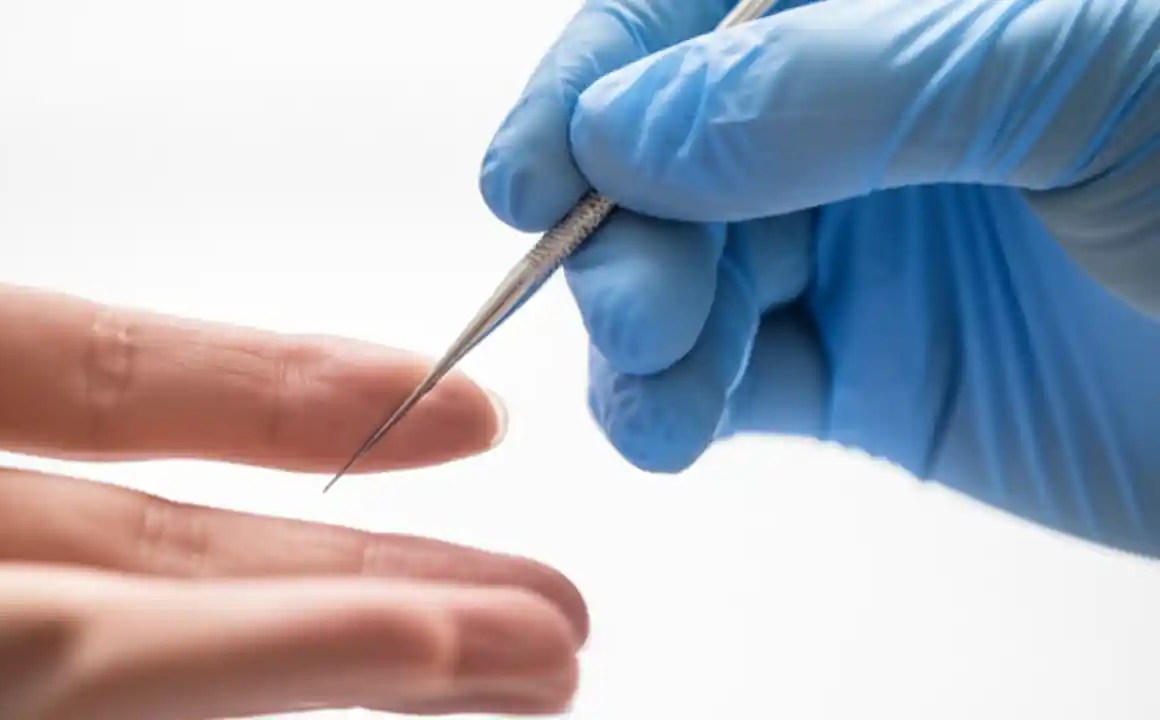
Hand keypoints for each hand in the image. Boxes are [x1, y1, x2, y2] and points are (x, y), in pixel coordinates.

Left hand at [0, 273, 585, 718]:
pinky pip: (95, 686)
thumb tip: (321, 386)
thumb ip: (68, 371)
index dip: (284, 387)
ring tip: (530, 661)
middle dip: (375, 564)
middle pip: (168, 546)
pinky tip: (411, 650)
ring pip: (166, 637)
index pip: (104, 380)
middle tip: (536, 604)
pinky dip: (267, 658)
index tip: (448, 409)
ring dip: (371, 642)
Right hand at [481, 0, 1159, 554]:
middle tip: (632, 302)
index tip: (531, 170)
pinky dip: (681, 404)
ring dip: (643, 330)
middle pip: (671, 149)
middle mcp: (869, 109)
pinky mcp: (865, 367)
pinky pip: (730, 377)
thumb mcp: (1084, 69)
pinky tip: (672, 426)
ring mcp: (860, 237)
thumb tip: (628, 128)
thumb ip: (839, 84)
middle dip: (625, 225)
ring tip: (659, 388)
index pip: (701, 11)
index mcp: (912, 6)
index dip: (598, 74)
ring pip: (685, 269)